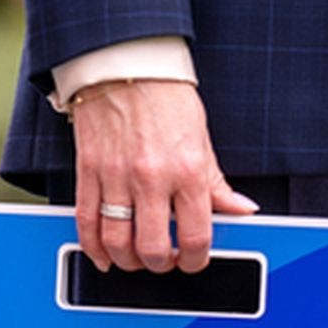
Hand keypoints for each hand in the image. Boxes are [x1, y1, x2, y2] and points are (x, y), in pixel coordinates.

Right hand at [70, 80, 257, 272]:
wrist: (127, 64)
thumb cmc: (166, 96)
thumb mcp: (202, 139)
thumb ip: (218, 183)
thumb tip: (241, 209)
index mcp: (187, 170)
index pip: (195, 237)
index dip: (195, 260)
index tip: (192, 260)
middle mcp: (152, 177)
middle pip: (152, 248)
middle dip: (160, 264)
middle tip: (164, 259)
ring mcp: (117, 176)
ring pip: (117, 241)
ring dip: (127, 260)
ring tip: (135, 257)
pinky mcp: (89, 170)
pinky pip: (86, 221)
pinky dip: (93, 246)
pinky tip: (103, 253)